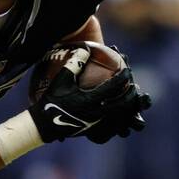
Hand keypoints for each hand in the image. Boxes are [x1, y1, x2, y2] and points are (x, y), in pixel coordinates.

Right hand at [28, 47, 149, 141]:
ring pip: (119, 117)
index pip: (112, 87)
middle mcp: (94, 112)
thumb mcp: (61, 80)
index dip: (123, 78)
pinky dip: (119, 118)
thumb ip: (73, 63)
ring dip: (127, 108)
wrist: (45, 124)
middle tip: (134, 86)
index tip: (129, 71)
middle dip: (131, 95)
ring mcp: (95, 123)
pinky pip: (111, 125)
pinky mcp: (93, 130)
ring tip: (131, 100)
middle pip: (121, 104)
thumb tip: (85, 48)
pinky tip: (121, 113)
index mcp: (88, 99)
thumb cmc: (52, 100)